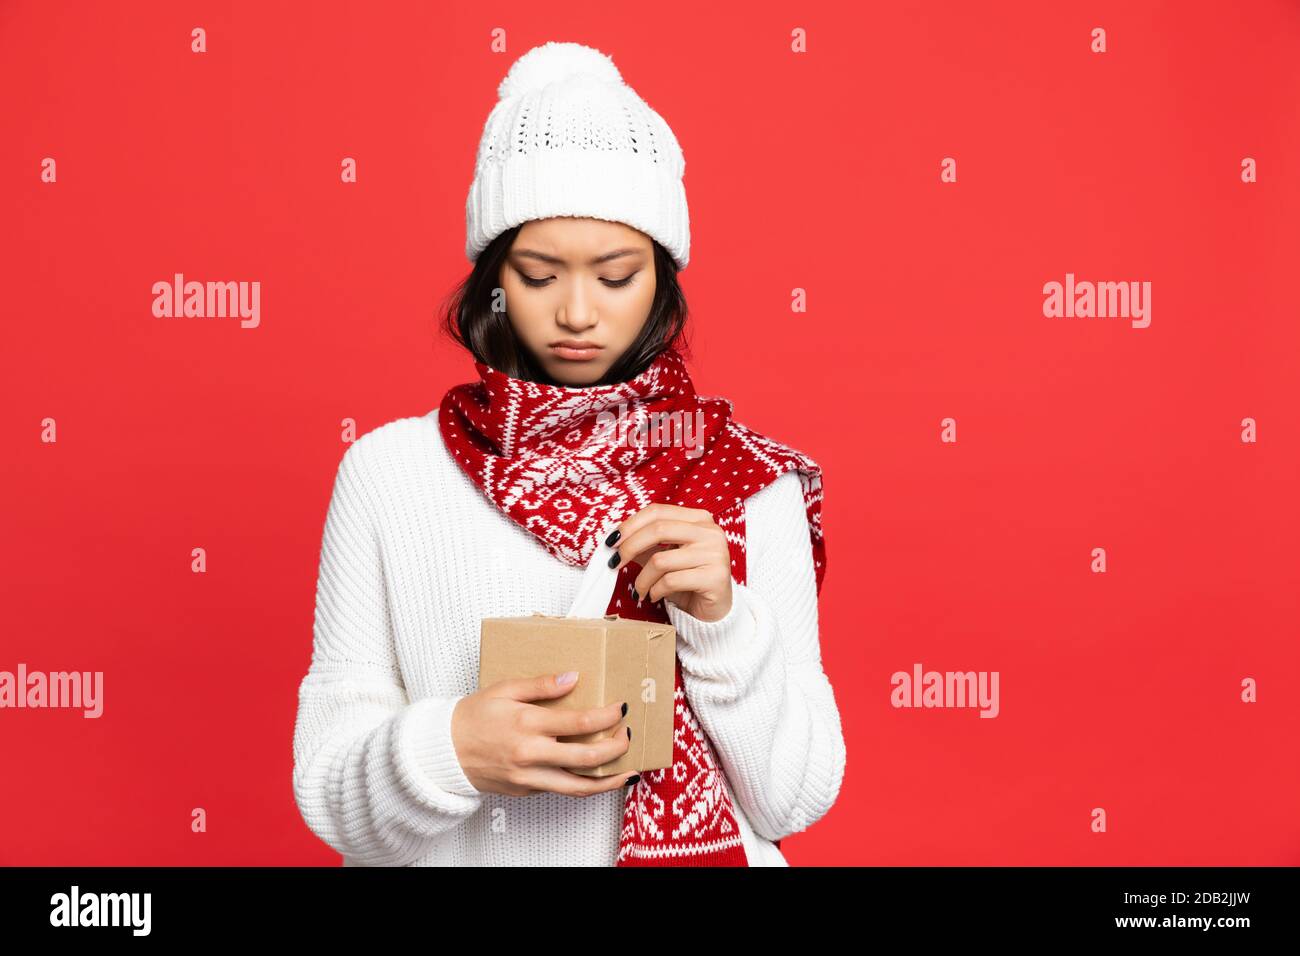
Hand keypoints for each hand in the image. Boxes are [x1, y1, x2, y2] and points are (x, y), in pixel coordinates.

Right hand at [449, 672, 637, 796]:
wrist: (443, 751)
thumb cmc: (472, 716)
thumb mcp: (505, 689)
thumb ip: (541, 684)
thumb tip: (573, 678)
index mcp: (528, 724)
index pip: (580, 723)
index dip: (607, 716)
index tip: (621, 708)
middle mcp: (531, 754)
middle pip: (587, 758)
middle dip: (616, 747)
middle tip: (628, 736)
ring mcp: (529, 777)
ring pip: (578, 787)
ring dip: (608, 781)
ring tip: (627, 772)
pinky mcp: (526, 790)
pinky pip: (561, 790)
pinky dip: (583, 785)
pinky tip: (597, 776)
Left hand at [608, 504, 732, 622]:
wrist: (715, 610)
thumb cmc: (688, 581)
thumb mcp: (665, 559)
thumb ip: (645, 546)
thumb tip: (615, 540)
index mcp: (699, 519)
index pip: (658, 511)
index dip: (630, 525)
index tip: (612, 541)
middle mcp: (710, 532)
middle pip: (658, 529)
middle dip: (630, 547)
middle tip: (615, 563)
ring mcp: (715, 553)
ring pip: (661, 560)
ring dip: (642, 579)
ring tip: (640, 590)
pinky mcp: (715, 577)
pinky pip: (671, 581)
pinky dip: (655, 591)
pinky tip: (654, 596)